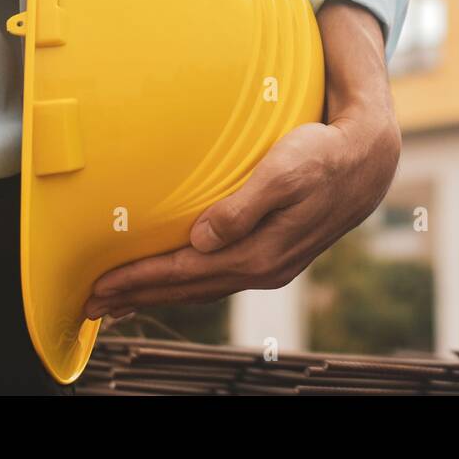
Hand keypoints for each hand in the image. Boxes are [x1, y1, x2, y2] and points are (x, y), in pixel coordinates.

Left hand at [83, 1, 400, 318]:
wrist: (368, 160)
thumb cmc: (324, 154)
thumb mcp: (286, 170)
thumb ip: (243, 205)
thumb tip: (201, 238)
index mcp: (259, 252)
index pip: (184, 273)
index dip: (138, 281)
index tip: (98, 287)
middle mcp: (262, 268)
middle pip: (187, 289)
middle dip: (138, 296)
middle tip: (90, 304)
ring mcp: (270, 264)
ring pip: (202, 288)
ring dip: (160, 295)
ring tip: (122, 301)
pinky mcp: (274, 253)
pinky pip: (218, 278)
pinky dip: (187, 284)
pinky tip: (176, 280)